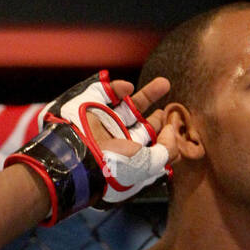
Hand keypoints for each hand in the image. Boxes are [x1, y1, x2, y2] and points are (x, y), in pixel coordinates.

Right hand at [40, 70, 177, 200]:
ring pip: (129, 106)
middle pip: (142, 128)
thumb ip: (166, 150)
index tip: (172, 127)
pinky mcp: (91, 105)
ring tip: (165, 83)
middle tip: (167, 111)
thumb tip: (170, 130)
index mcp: (127, 160)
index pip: (150, 150)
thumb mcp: (148, 165)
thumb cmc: (114, 165)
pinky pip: (106, 91)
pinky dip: (118, 87)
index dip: (164, 140)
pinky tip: (128, 87)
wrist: (77, 153)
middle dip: (157, 119)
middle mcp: (115, 142)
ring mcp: (103, 123)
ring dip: (148, 94)